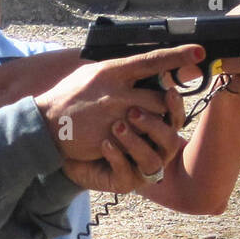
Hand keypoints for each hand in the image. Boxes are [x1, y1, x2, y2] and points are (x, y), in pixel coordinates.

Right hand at [36, 44, 201, 159]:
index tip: (199, 52)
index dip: (178, 56)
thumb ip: (118, 71)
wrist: (44, 124)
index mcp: (112, 71)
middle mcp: (116, 92)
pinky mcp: (109, 137)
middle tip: (165, 108)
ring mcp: (113, 116)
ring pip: (151, 121)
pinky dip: (136, 140)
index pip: (152, 60)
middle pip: (160, 99)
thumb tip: (142, 64)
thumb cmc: (69, 97)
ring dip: (153, 125)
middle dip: (165, 106)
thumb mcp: (92, 74)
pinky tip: (129, 138)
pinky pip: (135, 140)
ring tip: (145, 124)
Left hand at [60, 85, 185, 193]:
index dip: (175, 105)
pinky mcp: (123, 181)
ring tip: (116, 127)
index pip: (173, 116)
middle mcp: (153, 148)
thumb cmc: (90, 119)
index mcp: (154, 126)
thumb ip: (130, 81)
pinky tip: (104, 144)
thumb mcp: (109, 95)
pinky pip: (126, 172)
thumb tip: (148, 57)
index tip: (170, 91)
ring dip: (136, 141)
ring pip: (152, 160)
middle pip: (169, 139)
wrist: (64, 144)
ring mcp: (140, 167)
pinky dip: (117, 156)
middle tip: (133, 110)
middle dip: (154, 124)